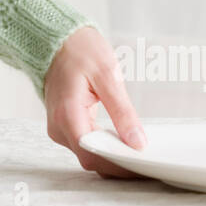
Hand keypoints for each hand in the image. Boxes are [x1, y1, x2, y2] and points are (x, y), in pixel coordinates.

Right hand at [42, 25, 146, 178]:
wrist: (57, 38)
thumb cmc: (80, 50)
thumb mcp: (108, 75)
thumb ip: (123, 112)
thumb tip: (137, 142)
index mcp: (67, 115)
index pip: (92, 155)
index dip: (117, 166)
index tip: (143, 166)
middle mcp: (58, 126)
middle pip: (90, 158)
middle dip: (118, 163)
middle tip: (148, 160)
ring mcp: (59, 127)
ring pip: (88, 153)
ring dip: (112, 155)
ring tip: (139, 151)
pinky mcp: (65, 125)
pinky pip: (86, 143)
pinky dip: (104, 146)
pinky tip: (122, 141)